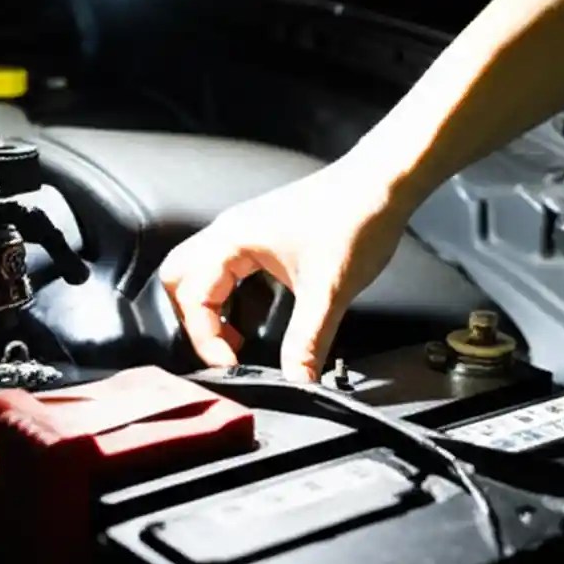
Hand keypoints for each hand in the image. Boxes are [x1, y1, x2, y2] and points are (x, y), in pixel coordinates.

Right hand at [159, 159, 414, 381]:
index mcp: (233, 238)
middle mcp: (230, 231)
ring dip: (208, 309)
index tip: (232, 367)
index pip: (192, 296)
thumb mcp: (329, 290)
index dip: (206, 338)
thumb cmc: (356, 218)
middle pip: (179, 278)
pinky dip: (226, 296)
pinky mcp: (262, 235)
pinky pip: (224, 268)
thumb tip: (297, 381)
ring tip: (236, 340)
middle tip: (224, 351)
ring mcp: (244, 230)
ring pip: (199, 272)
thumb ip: (309, 340)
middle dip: (193, 321)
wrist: (384, 182)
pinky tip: (251, 315)